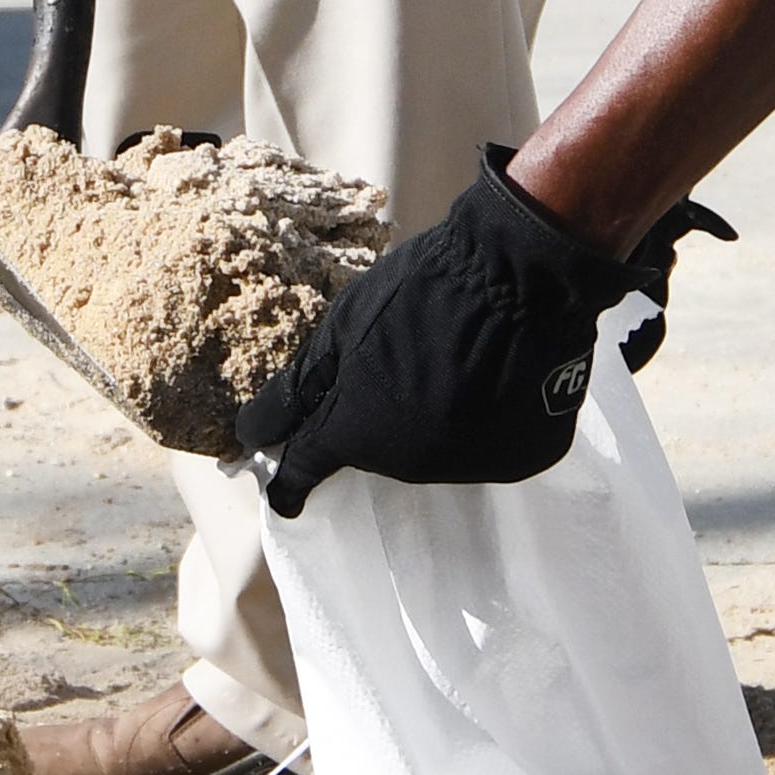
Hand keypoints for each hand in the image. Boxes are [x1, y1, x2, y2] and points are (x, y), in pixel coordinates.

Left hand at [233, 158, 729, 517]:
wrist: (523, 279)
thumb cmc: (420, 291)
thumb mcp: (341, 328)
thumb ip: (296, 391)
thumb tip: (252, 436)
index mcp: (355, 432)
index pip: (305, 471)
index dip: (289, 482)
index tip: (283, 495)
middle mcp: (407, 465)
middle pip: (377, 455)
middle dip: (375, 423)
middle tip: (396, 369)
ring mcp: (468, 468)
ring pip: (434, 450)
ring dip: (431, 422)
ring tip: (452, 366)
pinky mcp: (520, 460)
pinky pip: (489, 448)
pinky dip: (487, 422)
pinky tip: (496, 381)